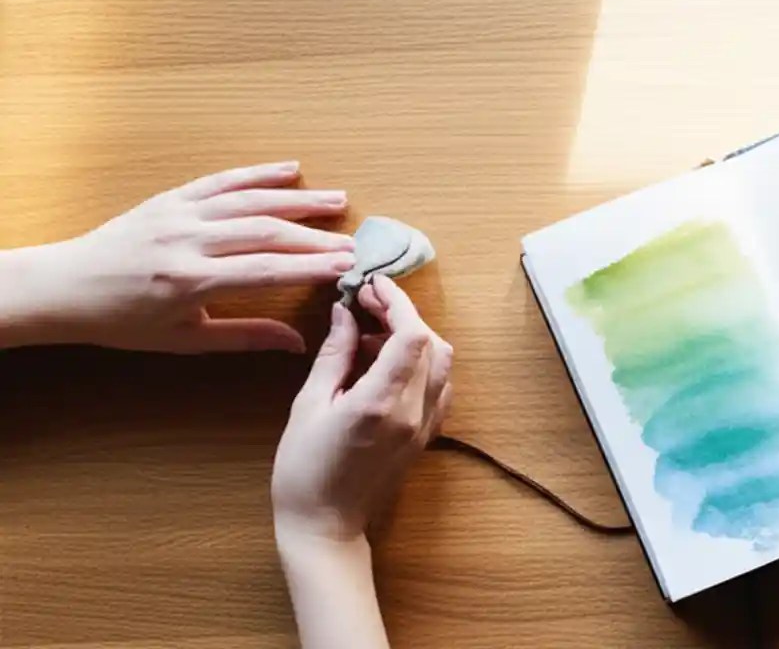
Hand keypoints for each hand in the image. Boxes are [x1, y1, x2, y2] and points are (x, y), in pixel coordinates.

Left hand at [0, 161, 353, 352]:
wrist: (67, 287)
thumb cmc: (123, 321)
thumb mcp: (184, 339)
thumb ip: (245, 336)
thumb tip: (297, 341)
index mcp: (189, 280)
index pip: (264, 269)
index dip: (310, 267)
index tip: (346, 267)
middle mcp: (187, 240)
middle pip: (265, 232)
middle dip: (314, 236)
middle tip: (354, 243)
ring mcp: (179, 213)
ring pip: (249, 200)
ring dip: (297, 199)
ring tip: (337, 200)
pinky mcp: (172, 198)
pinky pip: (221, 180)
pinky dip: (257, 173)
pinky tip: (290, 170)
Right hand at [272, 275, 452, 542]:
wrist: (325, 526)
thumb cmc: (304, 469)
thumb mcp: (309, 405)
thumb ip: (334, 354)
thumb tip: (346, 312)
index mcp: (381, 403)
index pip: (412, 335)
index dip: (397, 302)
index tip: (372, 286)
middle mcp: (413, 413)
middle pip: (432, 343)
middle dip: (403, 315)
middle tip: (366, 306)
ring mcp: (425, 426)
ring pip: (442, 363)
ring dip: (414, 338)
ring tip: (371, 335)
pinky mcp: (427, 436)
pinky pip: (439, 386)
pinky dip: (421, 363)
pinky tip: (386, 363)